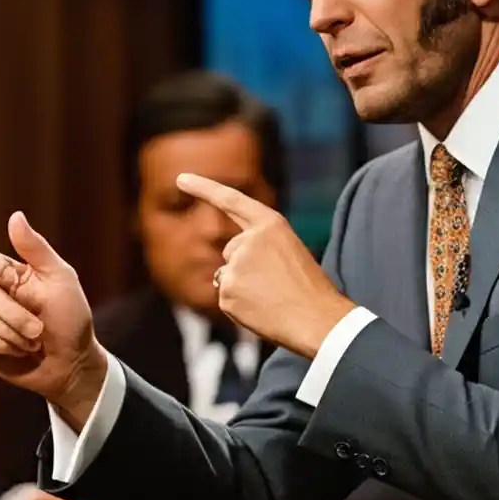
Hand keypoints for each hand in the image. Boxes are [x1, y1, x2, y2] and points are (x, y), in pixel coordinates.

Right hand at [0, 212, 107, 428]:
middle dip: (15, 314)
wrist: (73, 363)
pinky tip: (20, 352)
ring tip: (34, 342)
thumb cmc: (71, 320)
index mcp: (14, 275)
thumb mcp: (60, 279)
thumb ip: (36, 249)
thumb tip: (16, 216)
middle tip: (40, 329)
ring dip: (14, 334)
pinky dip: (4, 347)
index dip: (0, 273)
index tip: (19, 284)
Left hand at [176, 173, 355, 357]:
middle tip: (275, 286)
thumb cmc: (310, 290)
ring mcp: (235, 266)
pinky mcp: (227, 291)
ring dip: (243, 289)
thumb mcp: (290, 253)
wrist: (317, 320)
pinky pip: (226, 299)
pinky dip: (240, 308)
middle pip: (231, 251)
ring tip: (272, 300)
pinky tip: (262, 311)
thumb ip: (260, 249)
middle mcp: (248, 240)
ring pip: (227, 277)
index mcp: (270, 224)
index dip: (204, 188)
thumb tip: (228, 270)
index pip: (231, 201)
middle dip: (244, 267)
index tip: (181, 179)